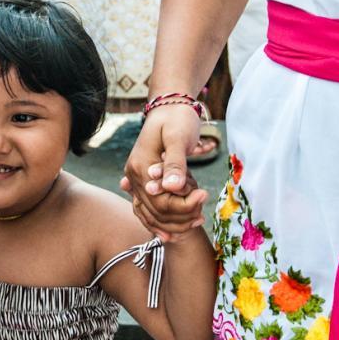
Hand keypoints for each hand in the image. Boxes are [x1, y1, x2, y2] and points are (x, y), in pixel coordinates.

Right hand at [121, 107, 206, 239]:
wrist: (170, 108)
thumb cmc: (177, 119)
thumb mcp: (178, 137)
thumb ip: (175, 163)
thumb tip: (173, 187)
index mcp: (140, 166)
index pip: (160, 201)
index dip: (183, 205)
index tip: (204, 196)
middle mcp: (133, 176)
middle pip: (156, 212)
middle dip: (181, 217)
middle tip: (203, 214)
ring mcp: (136, 180)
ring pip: (151, 215)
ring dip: (173, 223)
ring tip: (197, 219)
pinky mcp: (143, 182)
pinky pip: (148, 209)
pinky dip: (161, 221)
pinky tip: (175, 231)